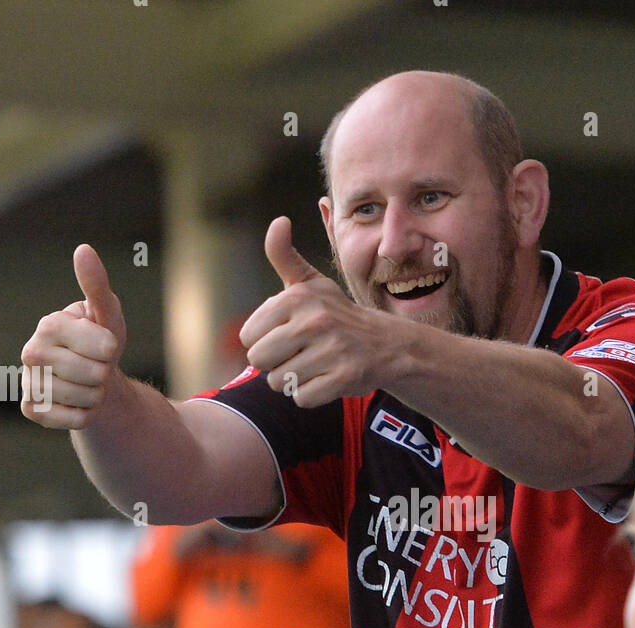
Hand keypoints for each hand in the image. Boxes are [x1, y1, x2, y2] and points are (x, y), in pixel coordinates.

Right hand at [20, 245, 127, 428]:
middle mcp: (31, 352)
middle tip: (94, 366)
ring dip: (96, 395)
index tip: (106, 345)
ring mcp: (29, 382)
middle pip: (94, 375)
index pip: (102, 348)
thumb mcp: (106, 314)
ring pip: (85, 399)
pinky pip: (73, 419)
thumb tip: (83, 249)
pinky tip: (77, 402)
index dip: (111, 350)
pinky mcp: (31, 408)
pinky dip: (85, 415)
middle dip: (104, 374)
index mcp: (50, 325)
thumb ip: (96, 285)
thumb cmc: (99, 341)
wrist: (91, 379)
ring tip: (87, 383)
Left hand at [240, 216, 405, 407]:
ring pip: (279, 382)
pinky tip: (327, 378)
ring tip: (315, 365)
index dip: (264, 341)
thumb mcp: (310, 283)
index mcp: (297, 298)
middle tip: (300, 354)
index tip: (287, 335)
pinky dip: (311, 394)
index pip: (248, 337)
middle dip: (276, 363)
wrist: (386, 344)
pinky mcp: (343, 377)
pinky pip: (301, 398)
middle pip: (259, 361)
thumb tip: (278, 222)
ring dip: (293, 380)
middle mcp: (313, 321)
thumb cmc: (337, 314)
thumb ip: (284, 256)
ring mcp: (330, 350)